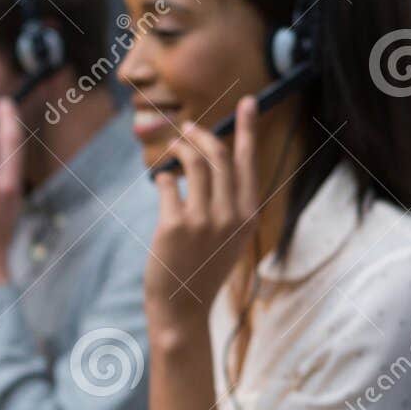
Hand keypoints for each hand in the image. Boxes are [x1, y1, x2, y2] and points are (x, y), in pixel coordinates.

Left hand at [145, 97, 259, 328]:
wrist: (183, 307)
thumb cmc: (202, 267)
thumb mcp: (228, 236)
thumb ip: (227, 201)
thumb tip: (211, 156)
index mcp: (248, 216)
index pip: (248, 162)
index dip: (247, 129)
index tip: (248, 102)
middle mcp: (232, 216)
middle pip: (218, 155)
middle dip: (200, 134)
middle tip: (186, 128)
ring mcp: (204, 220)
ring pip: (193, 164)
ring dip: (179, 150)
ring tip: (172, 150)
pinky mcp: (176, 225)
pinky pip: (167, 184)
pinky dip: (162, 178)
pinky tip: (162, 184)